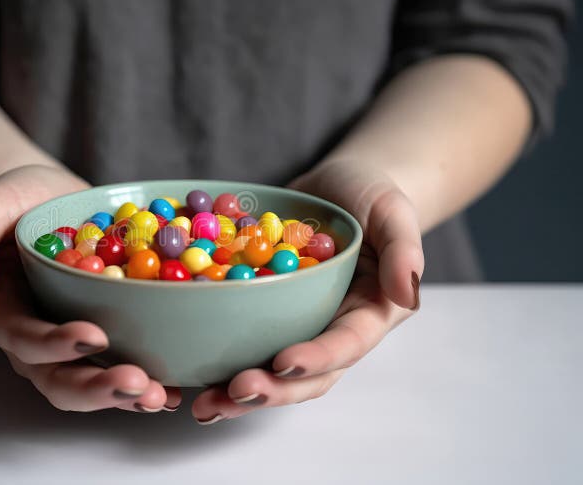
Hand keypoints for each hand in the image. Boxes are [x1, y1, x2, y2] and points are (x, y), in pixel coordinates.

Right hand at [0, 164, 181, 412]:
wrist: (49, 201)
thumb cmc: (17, 201)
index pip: (23, 337)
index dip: (55, 344)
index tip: (94, 336)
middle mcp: (31, 337)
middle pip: (57, 379)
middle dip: (96, 388)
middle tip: (137, 383)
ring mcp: (66, 343)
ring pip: (90, 383)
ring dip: (124, 397)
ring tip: (159, 395)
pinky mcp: (99, 337)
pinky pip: (118, 367)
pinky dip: (146, 382)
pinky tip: (173, 389)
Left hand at [191, 159, 422, 423]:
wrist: (336, 185)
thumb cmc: (371, 194)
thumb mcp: (393, 210)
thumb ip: (405, 248)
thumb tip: (408, 292)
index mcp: (368, 314)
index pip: (345, 344)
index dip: (316, 358)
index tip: (283, 362)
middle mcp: (330, 329)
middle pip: (305, 376)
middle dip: (271, 390)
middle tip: (233, 392)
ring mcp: (296, 325)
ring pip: (269, 370)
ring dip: (238, 392)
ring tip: (203, 405)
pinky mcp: (265, 313)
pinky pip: (241, 339)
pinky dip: (215, 359)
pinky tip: (184, 371)